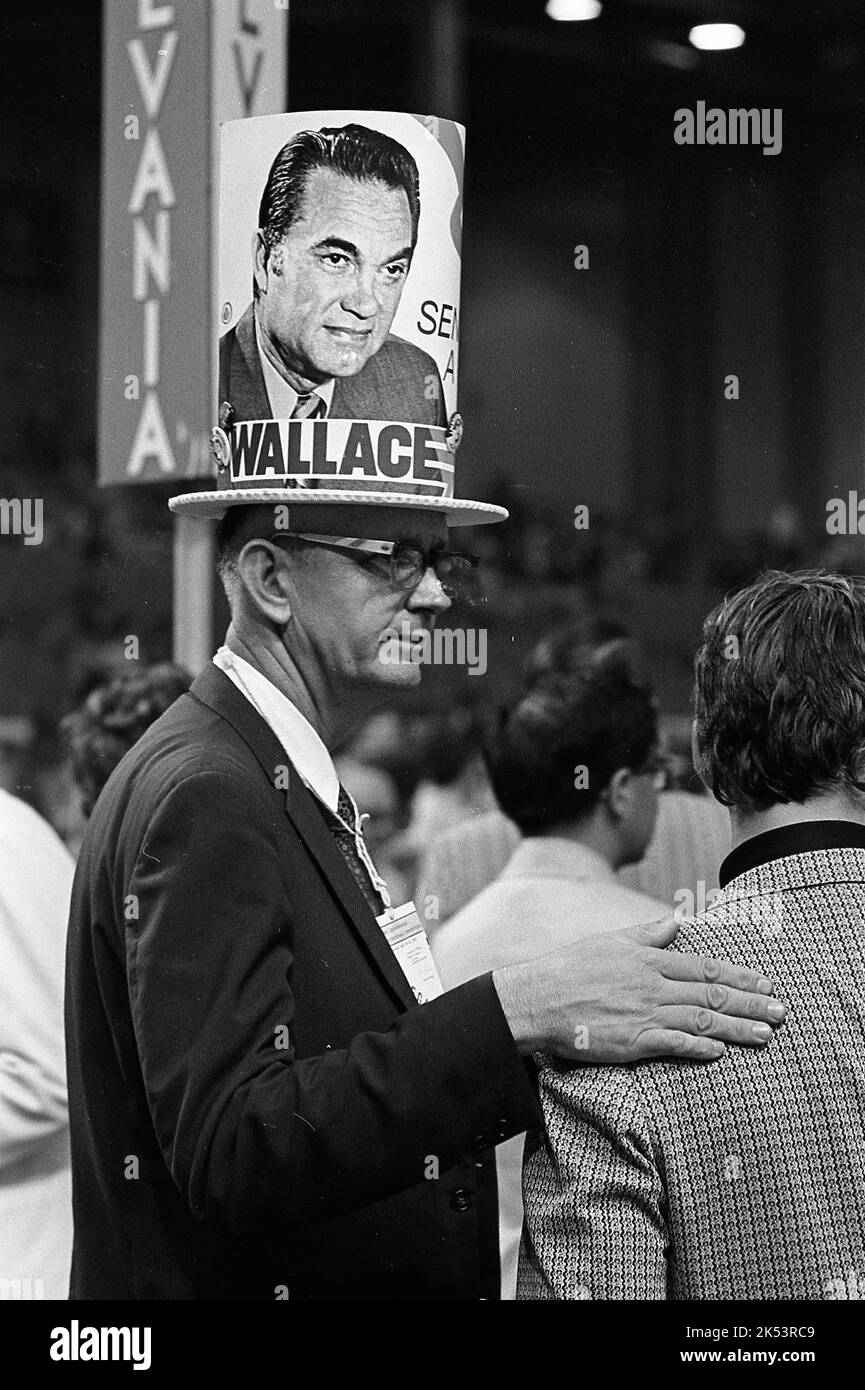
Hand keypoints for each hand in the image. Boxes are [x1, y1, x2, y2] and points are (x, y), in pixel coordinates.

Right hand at [492, 914, 784, 1062]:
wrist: (535, 999)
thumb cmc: (569, 968)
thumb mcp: (610, 941)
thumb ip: (648, 934)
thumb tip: (677, 921)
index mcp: (648, 960)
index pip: (704, 968)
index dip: (739, 977)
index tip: (764, 983)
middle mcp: (652, 985)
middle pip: (711, 995)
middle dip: (750, 1003)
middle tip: (780, 1012)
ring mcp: (643, 1014)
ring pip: (700, 1021)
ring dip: (737, 1028)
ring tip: (765, 1035)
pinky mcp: (631, 1042)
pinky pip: (673, 1044)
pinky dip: (699, 1047)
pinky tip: (721, 1052)